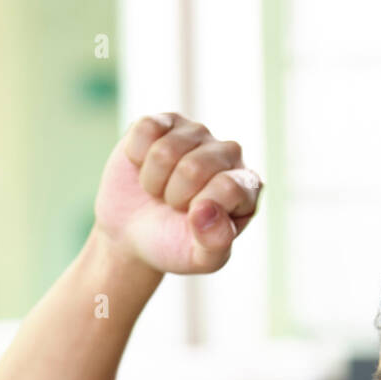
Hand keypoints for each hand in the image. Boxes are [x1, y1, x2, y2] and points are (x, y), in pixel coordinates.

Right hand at [92, 113, 261, 274]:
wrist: (133, 233)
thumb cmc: (173, 244)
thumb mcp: (199, 259)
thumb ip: (215, 243)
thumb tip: (205, 210)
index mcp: (247, 186)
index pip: (228, 187)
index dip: (200, 210)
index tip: (193, 222)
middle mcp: (229, 153)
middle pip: (193, 168)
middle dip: (173, 196)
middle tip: (173, 206)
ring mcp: (197, 133)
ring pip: (164, 151)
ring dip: (153, 180)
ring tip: (160, 191)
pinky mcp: (165, 121)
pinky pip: (145, 129)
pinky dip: (136, 156)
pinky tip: (145, 167)